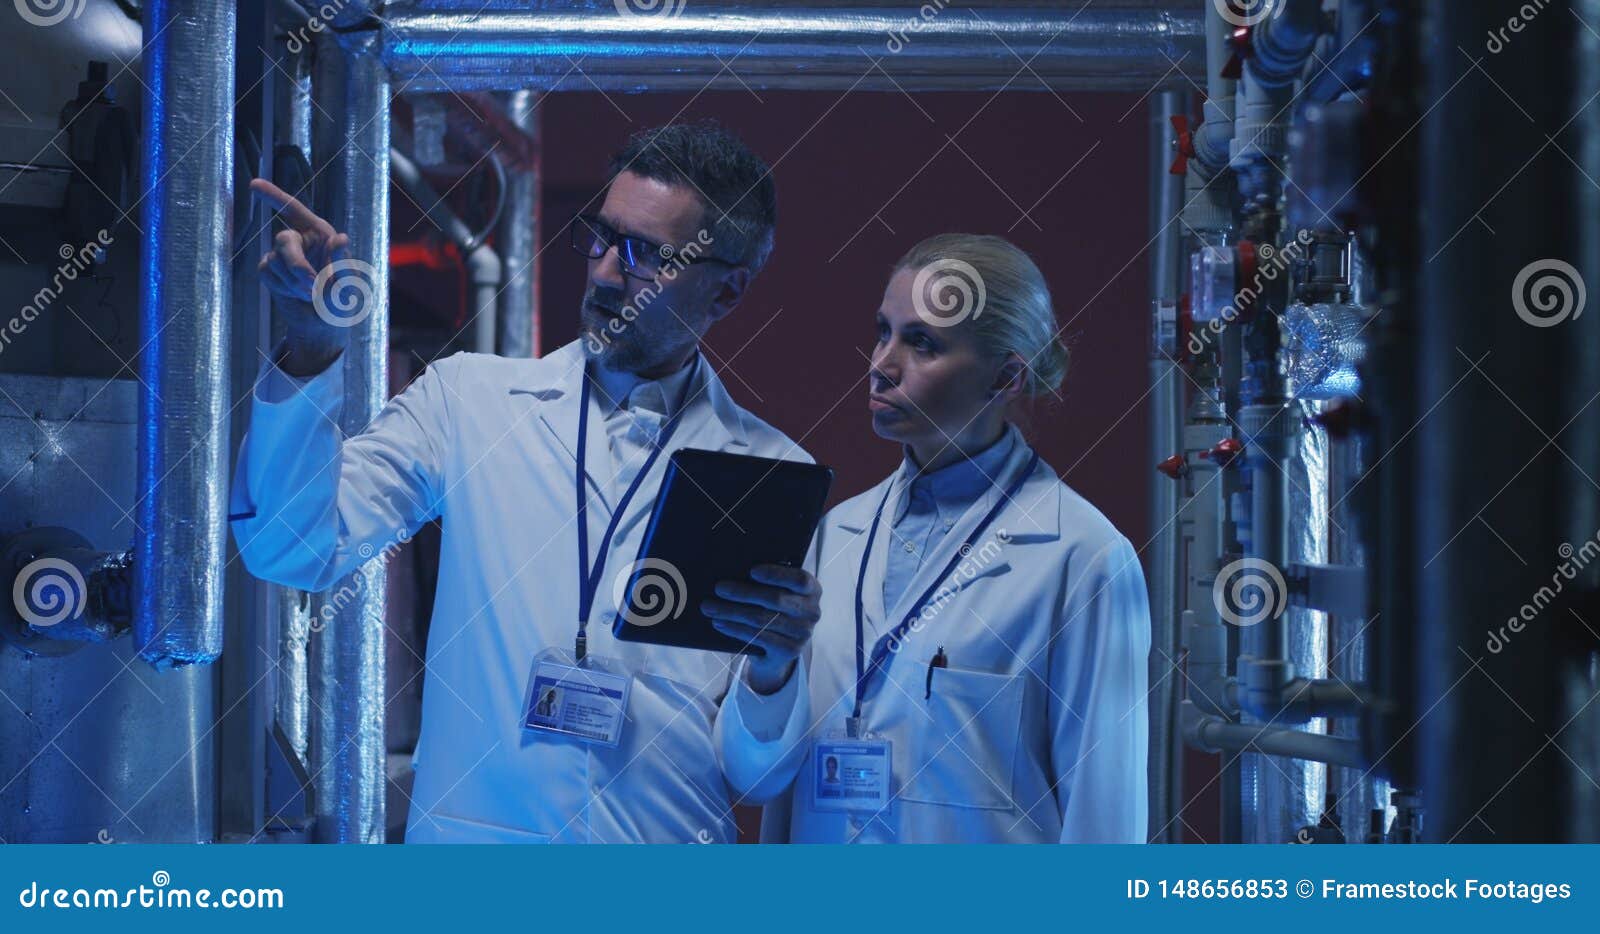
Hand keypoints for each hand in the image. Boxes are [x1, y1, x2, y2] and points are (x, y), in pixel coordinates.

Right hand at [251, 178, 351, 376]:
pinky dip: (284, 287)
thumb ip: (343, 260)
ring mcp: (282, 254)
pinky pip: (268, 274)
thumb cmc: (342, 300)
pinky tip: (297, 294)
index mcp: (320, 233)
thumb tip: (341, 238)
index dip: (274, 196)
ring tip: (312, 294)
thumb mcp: (349, 282)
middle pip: (284, 240)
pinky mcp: (270, 270)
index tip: (253, 185)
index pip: (294, 210)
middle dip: (296, 265)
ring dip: (294, 282)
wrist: (324, 324)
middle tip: (312, 286)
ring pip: (276, 261)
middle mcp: (300, 239)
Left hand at [702, 564, 821, 694]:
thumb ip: (767, 582)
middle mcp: (812, 612)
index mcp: (813, 590)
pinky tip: (719, 622)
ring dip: (731, 612)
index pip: (800, 579)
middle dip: (743, 593)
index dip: (777, 574)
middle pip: (775, 599)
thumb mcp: (780, 593)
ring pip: (761, 619)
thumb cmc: (775, 609)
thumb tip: (734, 568)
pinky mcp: (789, 651)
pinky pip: (757, 637)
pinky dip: (734, 629)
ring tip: (710, 607)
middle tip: (719, 588)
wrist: (781, 648)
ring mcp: (802, 633)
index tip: (752, 571)